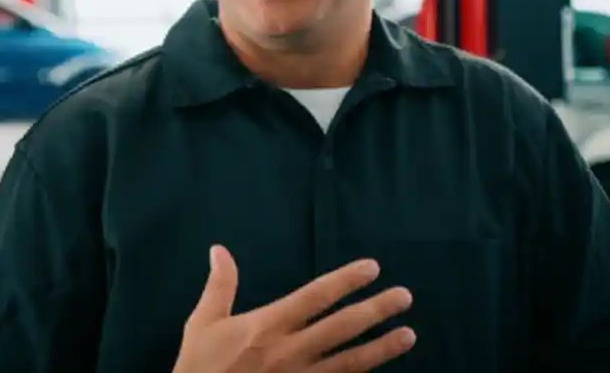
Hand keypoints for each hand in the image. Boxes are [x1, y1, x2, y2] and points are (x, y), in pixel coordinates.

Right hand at [173, 245, 415, 372]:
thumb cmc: (200, 367)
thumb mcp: (203, 323)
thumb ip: (220, 286)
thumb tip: (219, 249)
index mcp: (268, 326)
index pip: (316, 297)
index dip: (346, 280)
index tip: (372, 268)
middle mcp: (291, 351)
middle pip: (343, 327)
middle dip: (376, 310)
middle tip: (405, 296)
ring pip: (350, 362)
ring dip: (382, 348)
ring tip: (409, 335)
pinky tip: (380, 370)